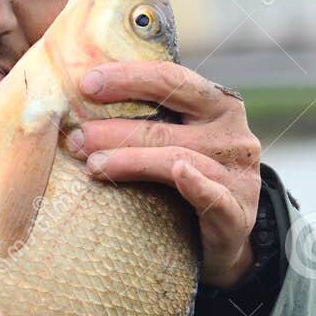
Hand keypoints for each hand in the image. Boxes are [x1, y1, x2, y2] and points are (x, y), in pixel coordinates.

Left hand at [65, 63, 262, 288]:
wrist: (227, 237)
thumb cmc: (191, 180)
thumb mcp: (178, 140)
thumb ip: (149, 119)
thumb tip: (80, 101)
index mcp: (217, 105)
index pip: (172, 80)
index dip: (129, 78)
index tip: (86, 85)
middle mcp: (232, 134)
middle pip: (168, 124)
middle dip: (117, 129)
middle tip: (78, 138)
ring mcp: (238, 174)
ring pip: (179, 158)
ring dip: (132, 160)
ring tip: (94, 166)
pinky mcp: (238, 212)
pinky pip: (214, 195)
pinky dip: (197, 183)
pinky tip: (179, 174)